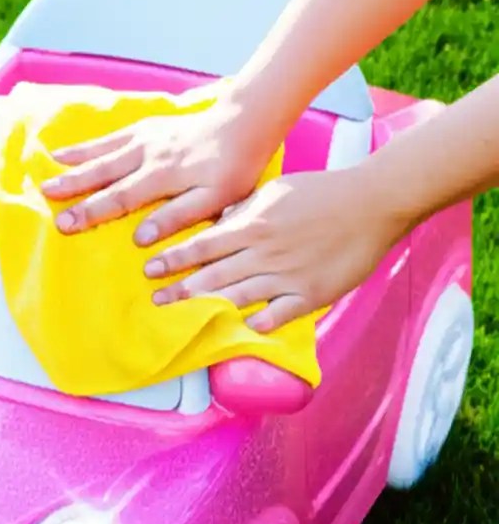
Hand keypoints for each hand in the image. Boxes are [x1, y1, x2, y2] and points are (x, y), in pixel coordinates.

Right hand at [40, 97, 280, 246]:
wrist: (246, 121)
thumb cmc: (235, 167)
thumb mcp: (216, 200)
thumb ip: (178, 217)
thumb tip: (141, 237)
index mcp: (162, 176)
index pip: (119, 199)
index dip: (90, 212)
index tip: (63, 225)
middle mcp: (147, 155)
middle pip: (103, 175)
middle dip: (72, 188)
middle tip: (44, 199)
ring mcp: (144, 138)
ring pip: (102, 153)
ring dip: (72, 165)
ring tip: (46, 173)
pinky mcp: (146, 128)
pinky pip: (109, 137)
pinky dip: (86, 145)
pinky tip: (66, 151)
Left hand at [142, 168, 406, 331]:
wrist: (373, 202)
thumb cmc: (321, 193)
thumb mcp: (273, 192)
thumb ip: (242, 212)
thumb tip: (216, 223)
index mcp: (252, 225)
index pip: (202, 245)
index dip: (174, 259)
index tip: (149, 270)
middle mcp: (264, 251)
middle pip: (212, 275)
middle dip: (179, 289)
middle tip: (154, 300)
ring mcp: (287, 275)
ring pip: (238, 296)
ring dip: (207, 307)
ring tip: (182, 317)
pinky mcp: (311, 293)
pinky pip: (279, 313)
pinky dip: (260, 322)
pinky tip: (242, 331)